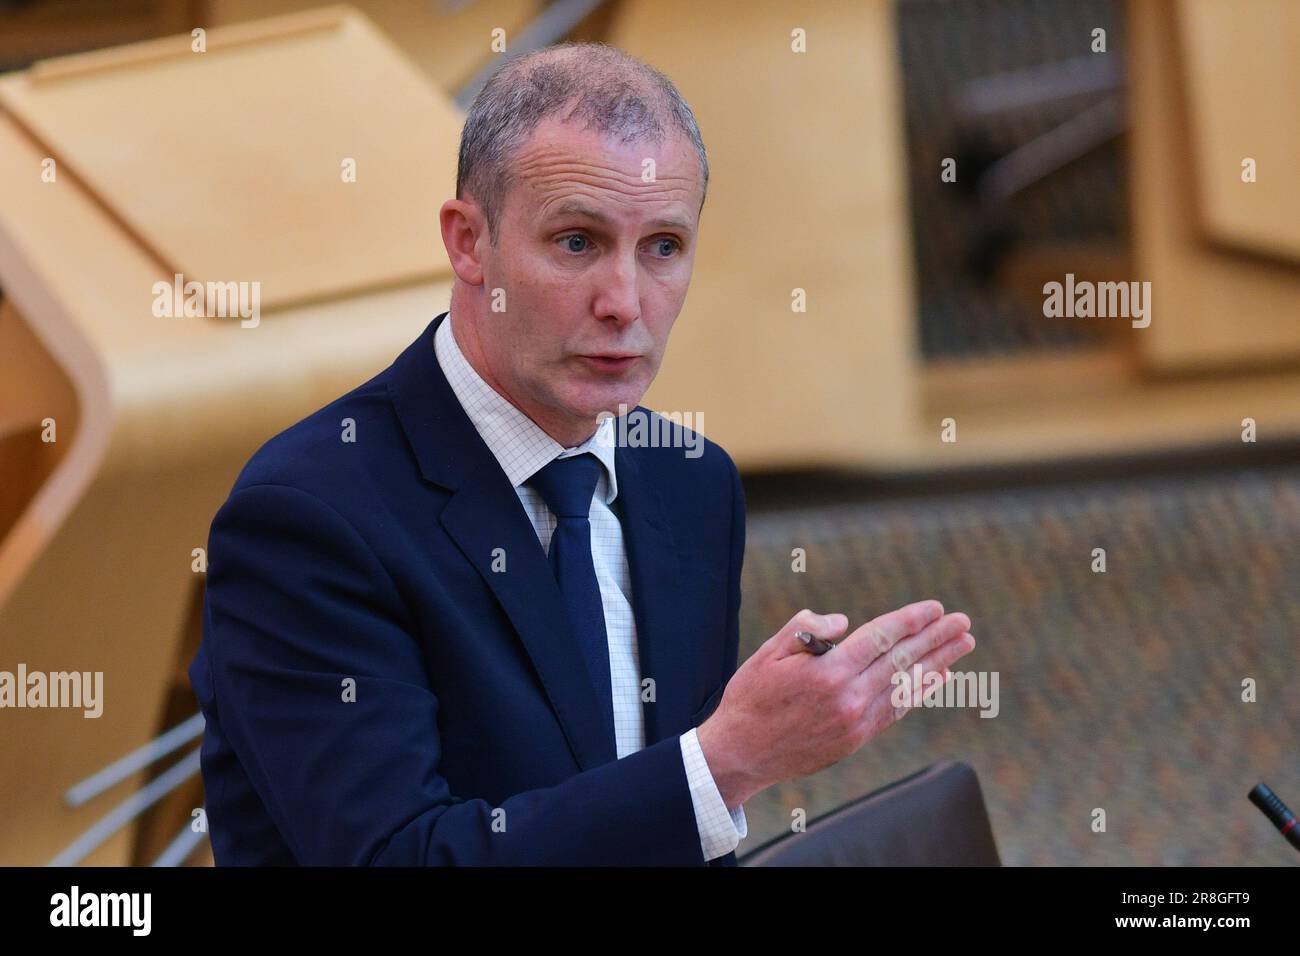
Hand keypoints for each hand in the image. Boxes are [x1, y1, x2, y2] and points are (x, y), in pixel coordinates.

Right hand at [696, 601, 974, 807]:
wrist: (741, 753)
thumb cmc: (751, 697)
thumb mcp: (769, 652)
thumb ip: (807, 630)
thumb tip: (845, 623)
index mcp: (828, 673)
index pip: (881, 639)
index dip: (911, 621)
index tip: (935, 608)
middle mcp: (849, 699)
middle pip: (903, 661)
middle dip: (936, 639)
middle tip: (963, 622)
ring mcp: (856, 723)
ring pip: (907, 686)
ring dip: (938, 662)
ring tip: (963, 645)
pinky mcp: (856, 739)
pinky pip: (896, 710)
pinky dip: (919, 692)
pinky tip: (938, 678)